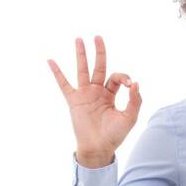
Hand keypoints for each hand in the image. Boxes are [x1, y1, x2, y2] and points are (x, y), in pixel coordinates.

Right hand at [47, 35, 140, 162]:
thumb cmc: (114, 135)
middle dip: (99, 52)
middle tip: (98, 37)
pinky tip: (50, 60)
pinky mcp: (74, 101)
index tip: (129, 84)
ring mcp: (85, 95)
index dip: (124, 77)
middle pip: (99, 67)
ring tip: (79, 39)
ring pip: (82, 70)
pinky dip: (57, 73)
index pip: (116, 78)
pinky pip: (63, 84)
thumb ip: (134, 101)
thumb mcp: (129, 118)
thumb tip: (135, 83)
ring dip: (81, 55)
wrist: (98, 148)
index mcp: (110, 95)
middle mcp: (97, 92)